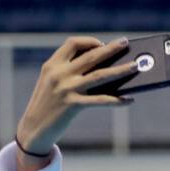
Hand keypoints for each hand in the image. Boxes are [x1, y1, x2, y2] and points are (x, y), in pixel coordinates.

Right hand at [15, 37, 136, 162]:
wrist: (33, 129)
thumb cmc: (47, 106)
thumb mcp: (52, 83)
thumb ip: (69, 73)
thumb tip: (104, 71)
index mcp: (52, 64)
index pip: (72, 43)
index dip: (89, 41)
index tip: (102, 44)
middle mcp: (59, 73)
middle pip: (90, 56)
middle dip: (111, 48)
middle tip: (126, 42)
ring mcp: (66, 89)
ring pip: (100, 75)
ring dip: (121, 70)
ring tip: (136, 66)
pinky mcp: (73, 105)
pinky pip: (100, 100)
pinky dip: (117, 100)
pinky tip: (129, 100)